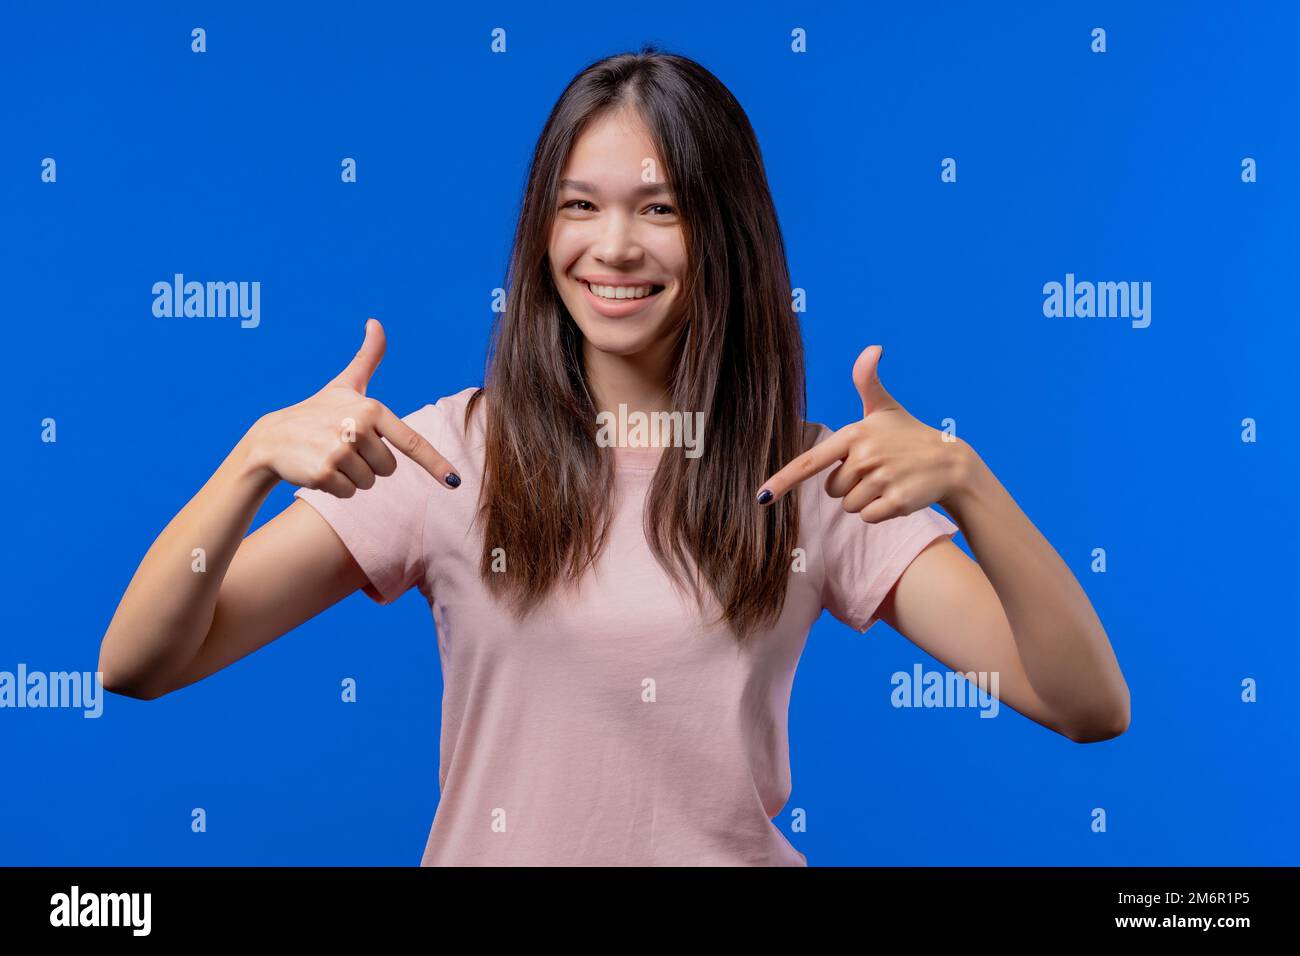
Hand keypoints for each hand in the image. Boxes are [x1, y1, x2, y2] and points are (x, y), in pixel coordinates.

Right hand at [246, 318, 459, 496]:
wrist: (272, 437)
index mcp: (371, 409)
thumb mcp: (345, 384)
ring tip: (330, 456)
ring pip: (369, 483)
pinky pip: (348, 493)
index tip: (454, 482)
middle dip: (369, 465)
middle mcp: (357, 428)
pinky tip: (319, 469)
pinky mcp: (323, 473)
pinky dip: (336, 488)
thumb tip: (375, 322)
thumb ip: (367, 357)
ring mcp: (340, 451)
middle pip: (388, 469)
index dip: (436, 464)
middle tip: (343, 447)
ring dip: (352, 477)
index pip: (411, 442)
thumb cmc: (316, 412)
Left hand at [755, 345, 967, 521]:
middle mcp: (866, 456)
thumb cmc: (909, 435)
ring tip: (888, 480)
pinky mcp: (897, 502)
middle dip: (850, 485)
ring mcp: (882, 480)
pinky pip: (868, 517)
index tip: (762, 496)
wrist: (951, 462)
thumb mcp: (886, 408)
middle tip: (876, 469)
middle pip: (832, 489)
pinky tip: (897, 495)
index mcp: (855, 433)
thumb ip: (868, 381)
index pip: (810, 461)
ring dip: (865, 499)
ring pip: (849, 506)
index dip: (783, 480)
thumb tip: (872, 347)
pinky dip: (879, 512)